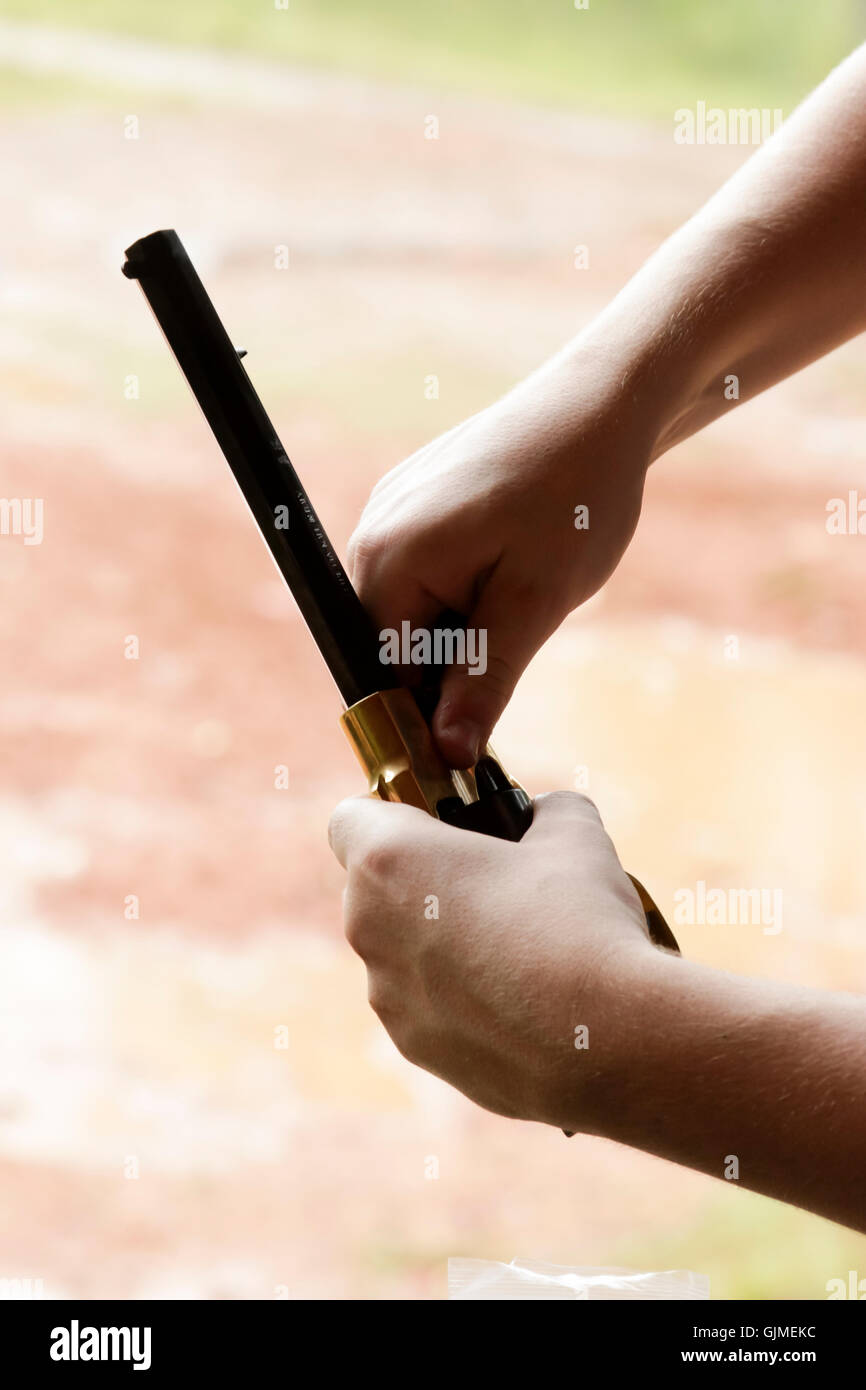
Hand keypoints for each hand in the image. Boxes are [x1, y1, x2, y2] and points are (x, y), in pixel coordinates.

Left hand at [328, 790, 657, 1129]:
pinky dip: (464, 1001)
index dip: (396, 813)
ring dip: (444, 944)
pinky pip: (429, 1008)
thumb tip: (545, 816)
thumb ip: (546, 810)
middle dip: (426, 880)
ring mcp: (387, 998)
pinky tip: (526, 1002)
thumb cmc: (581, 921)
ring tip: (522, 949)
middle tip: (495, 883)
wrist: (610, 1040)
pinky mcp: (416, 1049)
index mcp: (389, 860)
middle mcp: (369, 929)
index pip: (350, 818)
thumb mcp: (575, 832)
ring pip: (402, 953)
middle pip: (376, 888)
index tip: (446, 824)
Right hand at [347, 347, 661, 766]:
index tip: (487, 726)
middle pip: (395, 643)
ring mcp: (390, 510)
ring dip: (463, 623)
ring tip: (524, 586)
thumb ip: (483, 681)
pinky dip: (465, 587)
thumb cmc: (575, 499)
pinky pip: (424, 570)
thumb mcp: (535, 604)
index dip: (434, 712)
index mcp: (389, 562)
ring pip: (414, 609)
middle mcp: (371, 534)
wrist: (601, 405)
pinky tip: (512, 561)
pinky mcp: (413, 498)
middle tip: (521, 635)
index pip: (386, 675)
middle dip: (452, 661)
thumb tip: (447, 754)